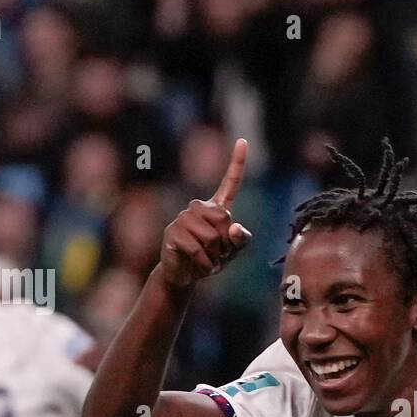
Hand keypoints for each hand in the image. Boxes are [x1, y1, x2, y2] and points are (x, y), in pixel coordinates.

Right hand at [158, 137, 252, 288]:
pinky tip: (199, 266)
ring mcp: (183, 218)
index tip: (243, 141)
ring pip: (211, 236)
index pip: (230, 183)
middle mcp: (198, 208)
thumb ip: (241, 239)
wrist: (186, 275)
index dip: (237, 163)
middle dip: (226, 243)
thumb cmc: (211, 259)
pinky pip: (198, 249)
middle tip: (217, 253)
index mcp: (216, 208)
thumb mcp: (233, 251)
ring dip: (214, 255)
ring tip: (206, 259)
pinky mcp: (172, 233)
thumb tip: (235, 226)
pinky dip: (204, 263)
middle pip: (224, 219)